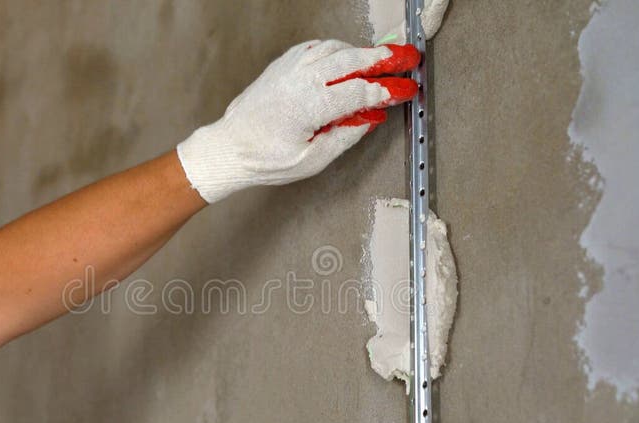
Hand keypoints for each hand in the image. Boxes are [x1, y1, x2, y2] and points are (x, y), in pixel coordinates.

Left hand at [177, 39, 419, 202]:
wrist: (230, 146)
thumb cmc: (265, 158)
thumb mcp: (313, 159)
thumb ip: (346, 135)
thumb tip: (371, 116)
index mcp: (310, 105)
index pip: (362, 91)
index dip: (389, 90)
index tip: (407, 90)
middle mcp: (301, 79)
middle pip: (354, 60)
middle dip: (385, 58)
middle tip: (408, 57)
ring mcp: (290, 67)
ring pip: (336, 48)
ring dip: (361, 53)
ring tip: (381, 60)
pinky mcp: (282, 64)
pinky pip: (316, 48)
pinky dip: (337, 50)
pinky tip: (347, 58)